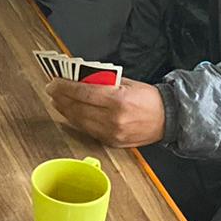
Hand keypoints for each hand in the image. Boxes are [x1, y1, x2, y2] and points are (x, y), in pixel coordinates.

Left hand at [47, 78, 165, 147]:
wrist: (168, 118)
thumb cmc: (149, 98)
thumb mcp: (127, 82)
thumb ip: (103, 81)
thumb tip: (80, 78)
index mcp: (118, 100)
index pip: (83, 93)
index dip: (65, 88)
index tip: (54, 82)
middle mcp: (114, 119)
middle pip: (78, 109)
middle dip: (61, 99)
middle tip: (51, 90)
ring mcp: (112, 133)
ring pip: (80, 122)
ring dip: (65, 110)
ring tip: (57, 101)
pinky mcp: (112, 142)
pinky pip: (88, 131)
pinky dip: (77, 121)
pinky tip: (70, 114)